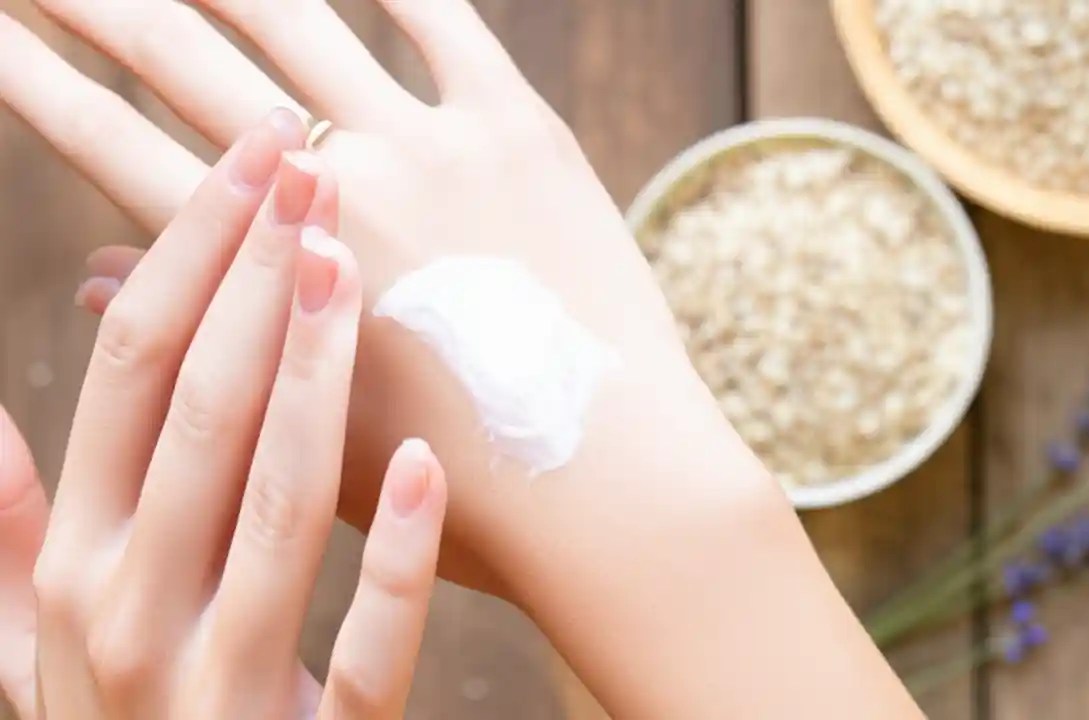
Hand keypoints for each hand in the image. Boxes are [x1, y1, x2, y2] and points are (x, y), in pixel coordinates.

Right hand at [0, 0, 699, 599]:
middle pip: (179, 62)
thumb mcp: (313, 442)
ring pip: (295, 19)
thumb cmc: (461, 497)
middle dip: (93, 8)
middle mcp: (339, 189)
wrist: (614, 490)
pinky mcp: (524, 134)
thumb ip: (213, 351)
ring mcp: (434, 148)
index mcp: (272, 275)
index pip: (114, 153)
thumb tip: (104, 270)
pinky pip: (444, 22)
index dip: (36, 91)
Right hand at [3, 115, 448, 717]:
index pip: (128, 376)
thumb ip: (11, 538)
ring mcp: (223, 686)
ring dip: (317, 380)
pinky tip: (433, 465)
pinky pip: (368, 650)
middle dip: (257, 282)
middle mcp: (135, 616)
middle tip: (310, 170)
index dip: (189, 257)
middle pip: (202, 413)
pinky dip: (400, 559)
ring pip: (278, 508)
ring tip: (352, 268)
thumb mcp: (28, 644)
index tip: (249, 166)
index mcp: (80, 567)